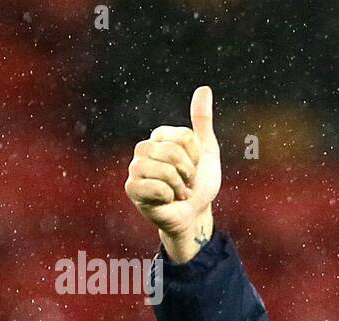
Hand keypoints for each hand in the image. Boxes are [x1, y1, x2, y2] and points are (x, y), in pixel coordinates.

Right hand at [124, 85, 221, 262]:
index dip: (196, 156)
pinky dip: (169, 197)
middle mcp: (144, 150)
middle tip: (187, 183)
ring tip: (178, 193)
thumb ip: (202, 121)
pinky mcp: (132, 189)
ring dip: (181, 187)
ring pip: (165, 171)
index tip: (194, 167)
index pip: (185, 137)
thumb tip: (204, 88)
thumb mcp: (206, 150)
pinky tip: (167, 201)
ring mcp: (135, 169)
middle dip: (189, 173)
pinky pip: (156, 187)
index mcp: (160, 137)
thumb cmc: (199, 184)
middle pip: (174, 153)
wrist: (195, 214)